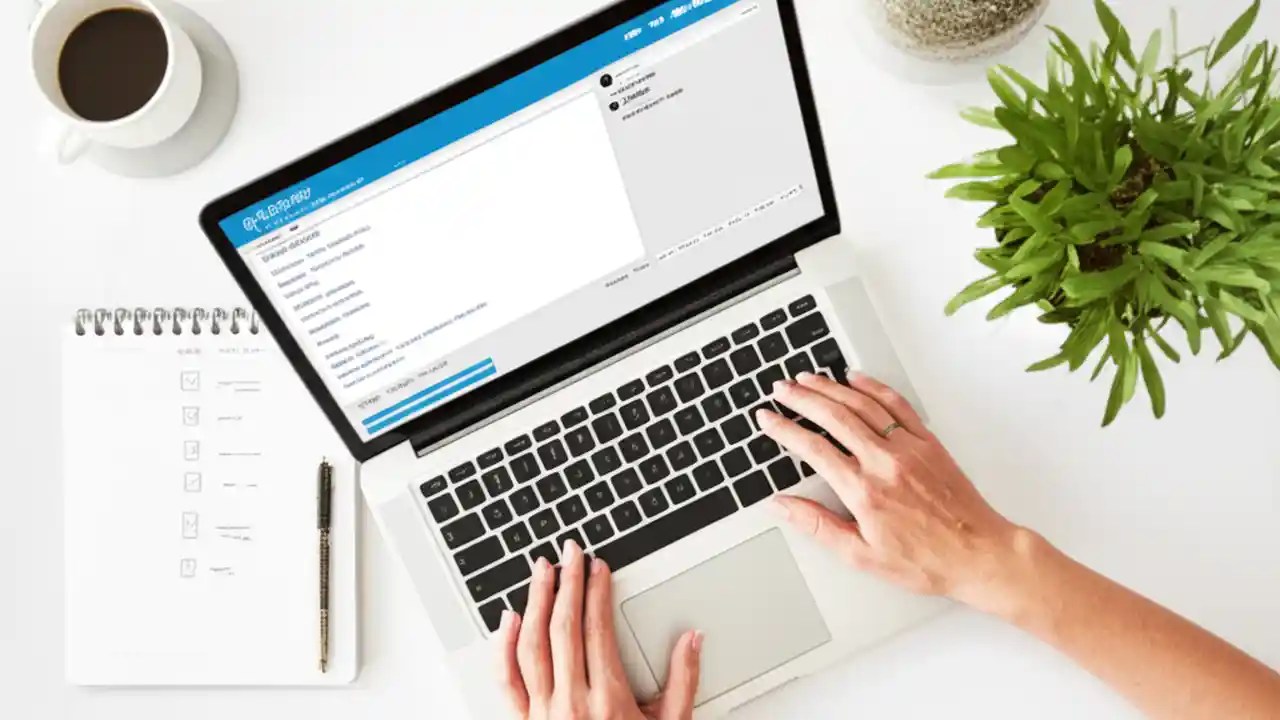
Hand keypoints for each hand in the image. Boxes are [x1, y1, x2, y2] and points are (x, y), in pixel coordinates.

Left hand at [496, 540, 702, 719]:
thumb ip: (683, 683)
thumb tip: (691, 640)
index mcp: (609, 700)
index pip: (597, 629)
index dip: (596, 591)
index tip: (599, 567)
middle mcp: (571, 703)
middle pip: (563, 627)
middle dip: (567, 583)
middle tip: (571, 552)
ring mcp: (542, 713)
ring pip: (531, 644)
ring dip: (535, 602)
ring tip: (541, 571)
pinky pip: (506, 680)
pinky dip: (503, 646)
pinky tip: (508, 618)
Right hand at [756, 372, 1029, 615]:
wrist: (979, 554)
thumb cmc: (924, 560)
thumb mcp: (861, 555)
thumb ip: (817, 525)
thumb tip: (782, 506)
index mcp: (863, 491)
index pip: (813, 448)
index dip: (784, 429)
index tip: (767, 419)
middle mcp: (884, 462)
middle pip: (834, 416)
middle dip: (802, 398)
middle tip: (781, 389)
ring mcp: (908, 448)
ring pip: (862, 404)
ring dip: (830, 387)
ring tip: (808, 380)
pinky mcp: (928, 442)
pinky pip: (895, 405)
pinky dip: (873, 387)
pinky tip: (855, 379)